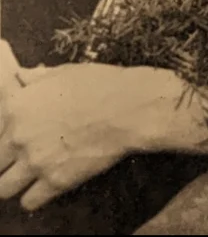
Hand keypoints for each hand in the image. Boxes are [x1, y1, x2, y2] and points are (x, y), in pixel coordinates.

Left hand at [0, 63, 207, 210]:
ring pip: (3, 188)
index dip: (4, 136)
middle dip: (5, 161)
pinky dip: (35, 196)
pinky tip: (45, 185)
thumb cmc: (99, 84)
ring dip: (14, 182)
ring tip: (28, 176)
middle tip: (19, 159)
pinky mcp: (54, 181)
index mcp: (17, 106)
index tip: (10, 141)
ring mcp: (35, 161)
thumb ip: (35, 80)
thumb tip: (21, 77)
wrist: (128, 107)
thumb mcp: (63, 73)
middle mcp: (19, 135)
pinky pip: (28, 201)